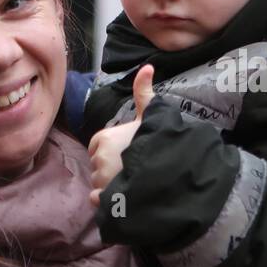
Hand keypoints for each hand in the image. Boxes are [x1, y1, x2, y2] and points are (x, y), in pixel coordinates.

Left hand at [87, 65, 154, 207]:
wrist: (168, 172)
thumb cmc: (159, 142)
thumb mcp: (152, 115)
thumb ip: (144, 93)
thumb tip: (147, 66)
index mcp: (104, 137)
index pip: (97, 147)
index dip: (113, 151)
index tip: (131, 153)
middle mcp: (98, 157)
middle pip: (99, 166)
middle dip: (113, 169)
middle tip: (135, 168)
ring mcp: (101, 179)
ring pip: (100, 184)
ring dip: (112, 185)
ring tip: (134, 182)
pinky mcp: (104, 198)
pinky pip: (98, 200)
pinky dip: (107, 201)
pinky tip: (123, 197)